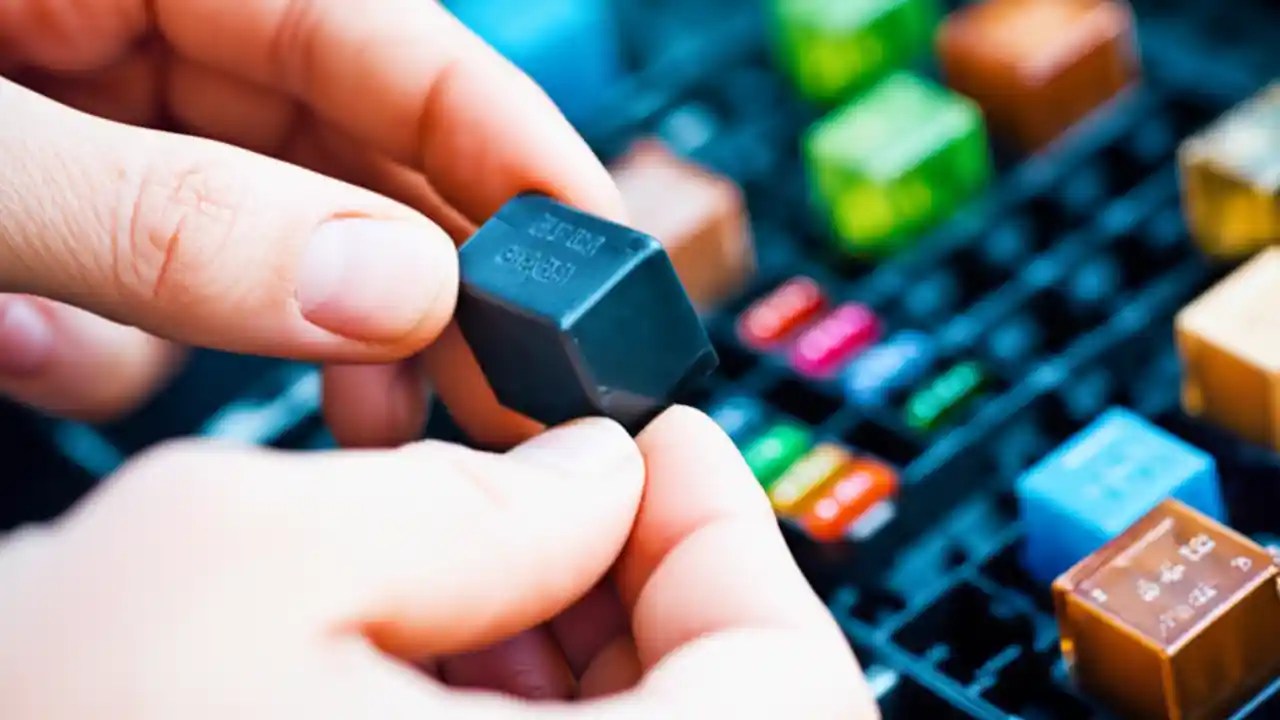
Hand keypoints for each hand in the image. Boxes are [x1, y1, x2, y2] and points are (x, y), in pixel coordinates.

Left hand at [0, 0, 614, 444]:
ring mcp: (112, 130)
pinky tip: (20, 340)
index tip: (595, 265)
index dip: (515, 152)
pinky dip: (104, 348)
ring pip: (266, 255)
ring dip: (236, 338)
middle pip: (359, 166)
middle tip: (482, 400)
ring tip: (161, 375)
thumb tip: (396, 293)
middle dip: (411, 293)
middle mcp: (156, 37)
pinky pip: (156, 296)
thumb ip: (167, 220)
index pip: (396, 45)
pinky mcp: (72, 215)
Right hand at [0, 409, 875, 717]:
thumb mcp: (235, 566)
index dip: (730, 532)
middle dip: (630, 578)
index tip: (656, 436)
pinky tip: (403, 639)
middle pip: (709, 715)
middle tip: (542, 475)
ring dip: (554, 639)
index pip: (788, 684)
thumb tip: (591, 474)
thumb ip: (461, 502)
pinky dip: (487, 710)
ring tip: (445, 544)